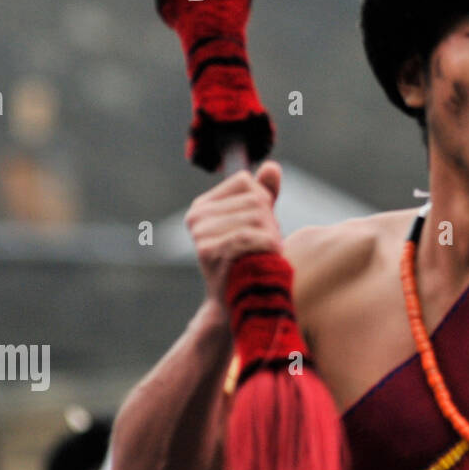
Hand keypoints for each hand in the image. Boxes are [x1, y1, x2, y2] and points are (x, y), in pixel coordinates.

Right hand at [185, 160, 282, 304]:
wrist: (239, 302)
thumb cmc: (250, 259)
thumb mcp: (258, 222)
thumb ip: (264, 193)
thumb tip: (271, 167)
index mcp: (203, 206)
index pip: (245, 181)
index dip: (262, 201)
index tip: (256, 226)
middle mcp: (197, 217)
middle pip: (254, 199)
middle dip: (269, 222)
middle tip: (262, 246)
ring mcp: (201, 234)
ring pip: (257, 216)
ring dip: (270, 236)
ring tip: (261, 254)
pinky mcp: (210, 251)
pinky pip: (251, 236)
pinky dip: (266, 246)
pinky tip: (263, 258)